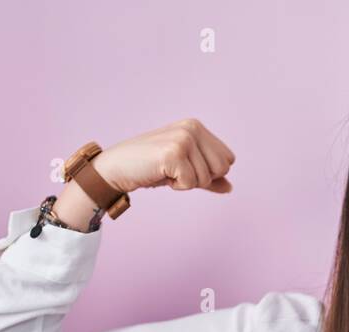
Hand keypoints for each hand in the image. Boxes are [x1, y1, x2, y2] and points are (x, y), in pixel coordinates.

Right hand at [94, 119, 235, 194]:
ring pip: (206, 178)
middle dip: (200, 178)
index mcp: (196, 126)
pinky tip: (160, 174)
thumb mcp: (184, 170)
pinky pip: (191, 183)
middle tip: (175, 171)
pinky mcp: (173, 153)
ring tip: (165, 171)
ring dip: (185, 182)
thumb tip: (230, 187)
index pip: (228, 160)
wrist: (117, 168)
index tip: (184, 167)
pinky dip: (176, 186)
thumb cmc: (149, 168)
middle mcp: (192, 128)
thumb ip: (208, 176)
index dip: (209, 172)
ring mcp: (183, 138)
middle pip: (222, 169)